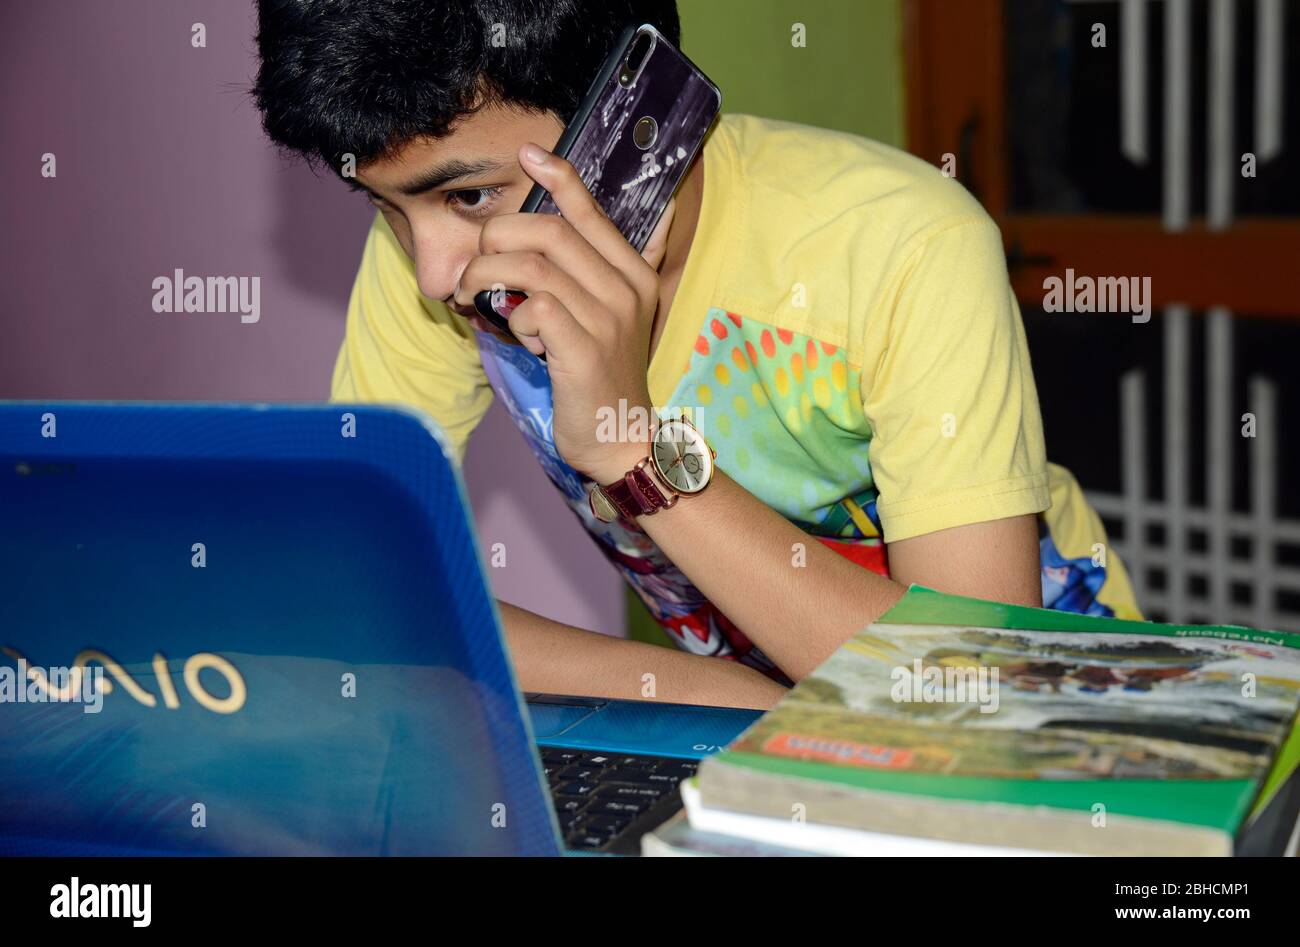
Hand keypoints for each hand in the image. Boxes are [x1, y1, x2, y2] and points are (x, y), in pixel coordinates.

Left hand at [454, 142, 676, 482]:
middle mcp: (626, 290)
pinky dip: (513, 316)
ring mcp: (608, 320)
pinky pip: (536, 309)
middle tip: (474, 267)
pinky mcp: (585, 352)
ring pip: (533, 267)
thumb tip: (648, 216)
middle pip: (550, 232)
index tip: (527, 154)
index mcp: (634, 273)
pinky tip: (516, 334)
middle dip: (496, 238)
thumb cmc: (602, 374)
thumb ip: (614, 268)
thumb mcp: (616, 315)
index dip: (559, 177)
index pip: (591, 212)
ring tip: (471, 296)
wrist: (622, 439)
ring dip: (487, 276)